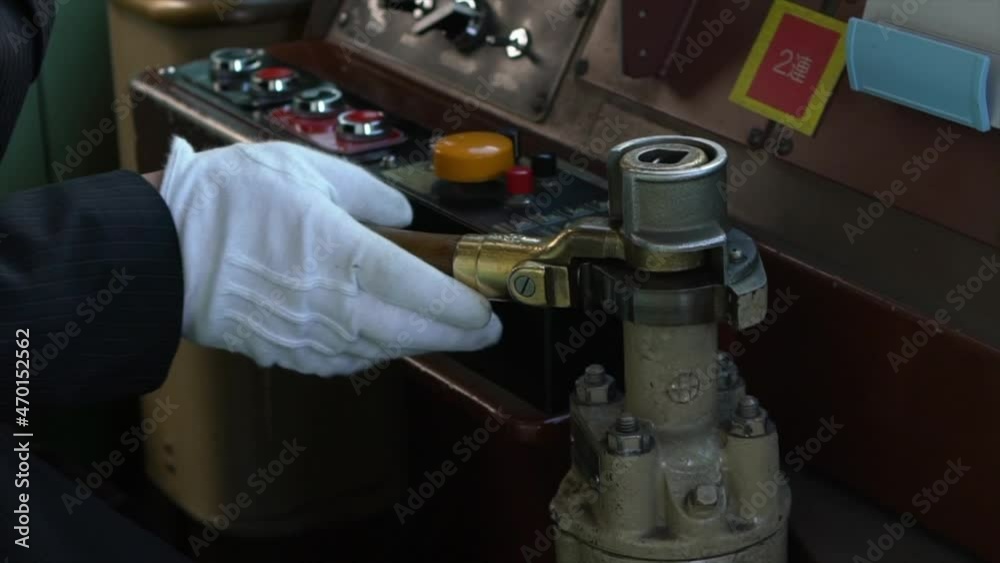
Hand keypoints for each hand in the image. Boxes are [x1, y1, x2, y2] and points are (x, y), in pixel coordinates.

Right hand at [158, 137, 500, 375]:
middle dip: (457, 334)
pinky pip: (346, 361)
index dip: (461, 306)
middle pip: (412, 331)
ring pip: (383, 350)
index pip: (420, 290)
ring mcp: (309, 335)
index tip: (487, 310)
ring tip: (442, 331)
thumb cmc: (229, 201)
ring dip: (419, 344)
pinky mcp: (288, 352)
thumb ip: (366, 194)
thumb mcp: (304, 169)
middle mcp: (332, 303)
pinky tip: (386, 340)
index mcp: (340, 252)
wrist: (163, 251)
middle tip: (484, 331)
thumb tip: (402, 220)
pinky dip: (375, 352)